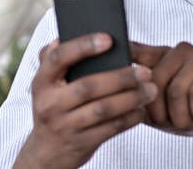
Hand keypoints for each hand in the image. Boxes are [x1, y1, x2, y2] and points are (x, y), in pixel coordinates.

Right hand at [15, 34, 157, 168]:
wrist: (46, 154)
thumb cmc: (54, 108)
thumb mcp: (46, 85)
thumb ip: (53, 61)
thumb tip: (61, 38)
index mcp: (42, 82)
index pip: (59, 58)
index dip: (83, 46)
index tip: (109, 39)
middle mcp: (49, 104)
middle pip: (89, 86)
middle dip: (121, 77)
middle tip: (146, 71)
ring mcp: (65, 126)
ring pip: (103, 109)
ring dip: (131, 98)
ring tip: (150, 89)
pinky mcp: (81, 143)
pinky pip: (110, 129)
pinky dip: (130, 118)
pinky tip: (142, 109)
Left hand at [130, 42, 192, 140]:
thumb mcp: (161, 110)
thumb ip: (142, 98)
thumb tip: (122, 93)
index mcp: (164, 58)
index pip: (140, 50)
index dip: (127, 51)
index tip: (111, 51)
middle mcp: (180, 52)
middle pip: (155, 79)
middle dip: (160, 112)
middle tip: (172, 123)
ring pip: (177, 89)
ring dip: (182, 116)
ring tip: (190, 120)